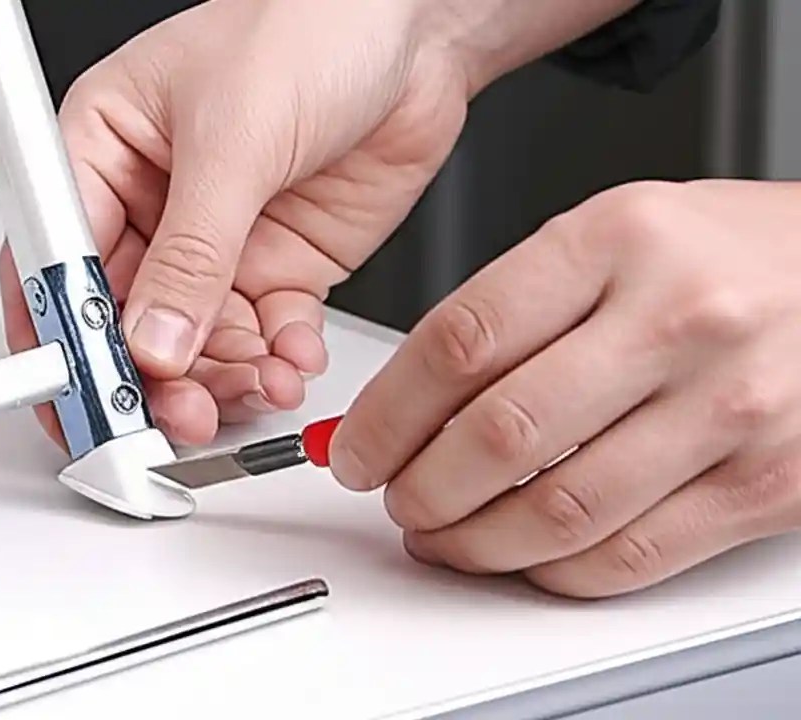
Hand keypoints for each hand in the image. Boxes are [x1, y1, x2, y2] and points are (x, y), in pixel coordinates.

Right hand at [0, 0, 473, 447]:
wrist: (416, 29)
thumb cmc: (308, 25)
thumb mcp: (235, 136)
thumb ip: (192, 251)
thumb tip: (153, 339)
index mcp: (103, 149)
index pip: (56, 259)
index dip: (60, 333)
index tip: (82, 392)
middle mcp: (152, 204)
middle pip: (122, 319)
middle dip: (150, 375)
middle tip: (176, 414)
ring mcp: (216, 242)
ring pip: (193, 344)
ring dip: (221, 378)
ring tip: (255, 381)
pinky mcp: (275, 265)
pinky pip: (261, 338)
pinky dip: (276, 361)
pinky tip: (291, 358)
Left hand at [330, 180, 800, 597]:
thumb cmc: (731, 252)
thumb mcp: (617, 233)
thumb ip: (515, 306)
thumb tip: (410, 397)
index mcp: (619, 239)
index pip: (460, 341)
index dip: (387, 413)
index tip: (358, 446)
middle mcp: (679, 318)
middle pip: (501, 434)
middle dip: (421, 488)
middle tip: (395, 499)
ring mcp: (731, 406)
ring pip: (560, 511)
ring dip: (476, 542)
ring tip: (444, 537)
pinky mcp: (771, 483)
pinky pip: (632, 555)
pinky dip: (556, 572)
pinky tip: (525, 557)